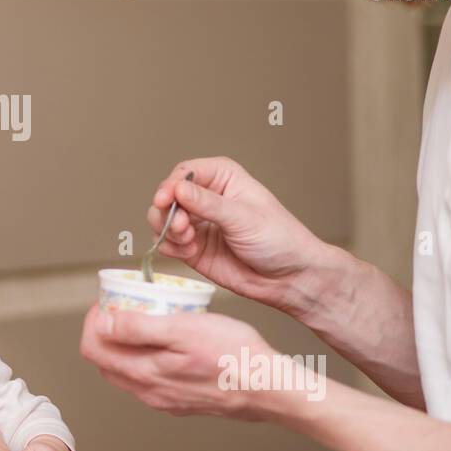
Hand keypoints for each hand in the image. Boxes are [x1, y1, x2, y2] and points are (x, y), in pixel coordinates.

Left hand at [80, 302, 288, 420]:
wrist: (270, 388)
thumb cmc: (234, 355)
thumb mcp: (183, 328)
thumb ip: (138, 328)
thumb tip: (102, 325)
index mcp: (144, 373)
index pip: (93, 349)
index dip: (92, 321)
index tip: (106, 301)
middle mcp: (150, 392)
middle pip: (106, 361)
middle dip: (105, 332)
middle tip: (121, 307)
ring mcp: (165, 400)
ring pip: (127, 372)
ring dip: (125, 346)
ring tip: (144, 320)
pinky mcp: (182, 402)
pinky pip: (149, 380)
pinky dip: (146, 358)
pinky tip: (167, 342)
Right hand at [150, 157, 331, 316]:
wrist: (289, 277)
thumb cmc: (279, 239)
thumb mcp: (243, 217)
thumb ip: (207, 204)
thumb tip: (178, 189)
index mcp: (222, 178)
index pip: (184, 173)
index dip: (170, 185)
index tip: (165, 200)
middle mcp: (205, 198)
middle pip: (167, 196)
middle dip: (168, 212)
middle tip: (183, 228)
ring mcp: (198, 223)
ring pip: (161, 219)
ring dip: (169, 231)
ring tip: (188, 242)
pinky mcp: (192, 248)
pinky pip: (166, 243)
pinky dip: (171, 248)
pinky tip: (191, 253)